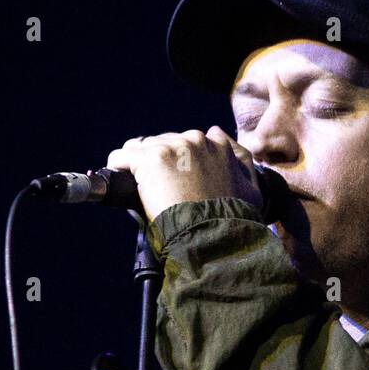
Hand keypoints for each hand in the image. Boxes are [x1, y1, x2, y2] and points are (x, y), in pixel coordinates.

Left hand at [106, 127, 263, 221]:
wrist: (215, 236)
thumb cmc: (233, 220)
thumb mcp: (251, 188)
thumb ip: (241, 159)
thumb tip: (218, 133)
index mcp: (216, 144)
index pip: (187, 141)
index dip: (178, 161)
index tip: (174, 179)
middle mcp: (195, 140)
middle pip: (163, 142)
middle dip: (158, 164)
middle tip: (157, 188)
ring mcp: (172, 148)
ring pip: (142, 148)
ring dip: (138, 166)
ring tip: (137, 185)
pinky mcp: (151, 159)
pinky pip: (122, 156)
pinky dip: (117, 166)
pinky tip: (118, 178)